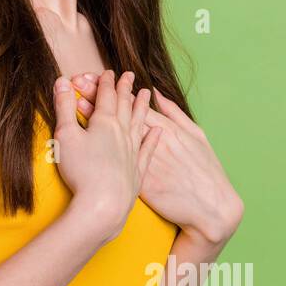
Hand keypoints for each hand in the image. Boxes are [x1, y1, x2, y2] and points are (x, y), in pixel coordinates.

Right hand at [52, 69, 162, 242]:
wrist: (103, 205)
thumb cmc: (81, 170)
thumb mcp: (65, 135)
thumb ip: (64, 107)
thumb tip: (62, 81)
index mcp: (104, 123)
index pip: (106, 96)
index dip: (106, 83)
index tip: (108, 72)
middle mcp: (122, 133)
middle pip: (124, 106)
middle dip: (125, 89)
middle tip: (129, 76)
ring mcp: (132, 152)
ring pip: (139, 123)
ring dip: (141, 107)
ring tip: (146, 94)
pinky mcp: (137, 171)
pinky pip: (148, 149)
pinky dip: (153, 138)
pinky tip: (159, 131)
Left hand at [70, 72, 243, 244]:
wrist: (210, 208)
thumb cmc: (204, 170)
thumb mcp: (196, 135)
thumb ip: (173, 113)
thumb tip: (156, 93)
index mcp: (167, 128)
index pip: (134, 103)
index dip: (113, 89)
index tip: (94, 77)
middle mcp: (153, 141)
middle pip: (121, 114)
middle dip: (99, 96)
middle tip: (77, 82)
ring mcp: (146, 162)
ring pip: (114, 135)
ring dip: (94, 119)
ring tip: (75, 104)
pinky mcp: (140, 182)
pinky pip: (115, 161)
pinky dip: (100, 150)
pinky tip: (84, 142)